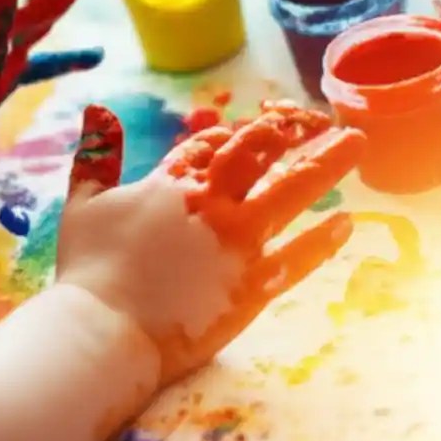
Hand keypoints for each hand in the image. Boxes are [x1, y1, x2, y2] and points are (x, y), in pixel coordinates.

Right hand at [54, 101, 363, 385]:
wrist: (103, 331)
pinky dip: (325, 238)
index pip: (216, 146)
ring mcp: (238, 243)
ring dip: (328, 164)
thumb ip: (95, 155)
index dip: (241, 135)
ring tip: (357, 145)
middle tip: (324, 120)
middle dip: (294, 132)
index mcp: (173, 185)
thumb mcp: (83, 203)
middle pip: (262, 155)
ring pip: (293, 190)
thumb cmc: (88, 272)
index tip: (266, 129)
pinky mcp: (254, 285)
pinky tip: (347, 222)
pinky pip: (300, 255)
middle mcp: (212, 205)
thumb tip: (98, 109)